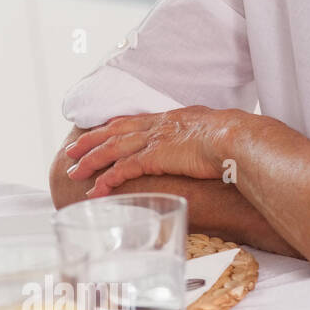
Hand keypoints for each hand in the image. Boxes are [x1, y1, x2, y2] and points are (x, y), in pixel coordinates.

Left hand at [64, 107, 244, 196]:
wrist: (238, 137)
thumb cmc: (236, 138)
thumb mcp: (214, 131)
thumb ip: (201, 138)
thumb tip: (206, 148)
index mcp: (170, 118)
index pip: (132, 120)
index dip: (112, 127)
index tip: (98, 132)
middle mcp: (157, 126)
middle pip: (113, 132)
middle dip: (90, 142)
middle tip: (71, 151)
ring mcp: (153, 140)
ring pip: (111, 150)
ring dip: (90, 161)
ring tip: (73, 173)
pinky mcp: (153, 157)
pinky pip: (122, 170)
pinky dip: (106, 180)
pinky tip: (95, 190)